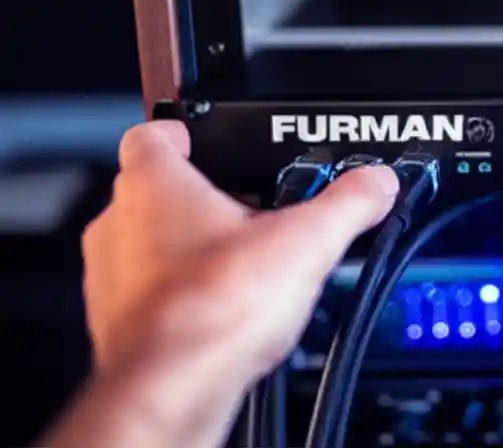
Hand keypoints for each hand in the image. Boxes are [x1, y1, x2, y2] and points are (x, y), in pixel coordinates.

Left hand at [78, 121, 395, 442]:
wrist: (173, 386)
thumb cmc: (214, 309)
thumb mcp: (307, 242)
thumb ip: (348, 204)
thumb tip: (377, 184)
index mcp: (155, 186)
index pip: (152, 134)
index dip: (183, 131)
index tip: (206, 138)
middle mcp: (118, 226)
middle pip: (155, 191)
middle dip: (203, 197)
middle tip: (250, 207)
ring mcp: (110, 277)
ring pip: (147, 244)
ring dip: (188, 247)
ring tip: (242, 260)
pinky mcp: (116, 323)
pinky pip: (147, 294)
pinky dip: (181, 294)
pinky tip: (224, 308)